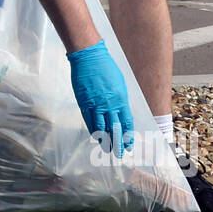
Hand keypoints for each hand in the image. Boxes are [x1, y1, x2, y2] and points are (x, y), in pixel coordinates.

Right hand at [66, 40, 133, 156]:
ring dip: (104, 140)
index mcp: (120, 99)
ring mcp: (95, 104)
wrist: (89, 57)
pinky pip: (89, 120)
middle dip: (117, 143)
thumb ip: (120, 99)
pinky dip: (93, 129)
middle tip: (118, 154)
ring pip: (101, 128)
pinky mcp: (84, 102)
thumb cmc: (106, 67)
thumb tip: (120, 111)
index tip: (128, 145)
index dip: (127, 136)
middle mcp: (109, 104)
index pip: (126, 122)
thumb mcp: (119, 83)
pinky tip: (95, 136)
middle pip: (114, 129)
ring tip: (106, 149)